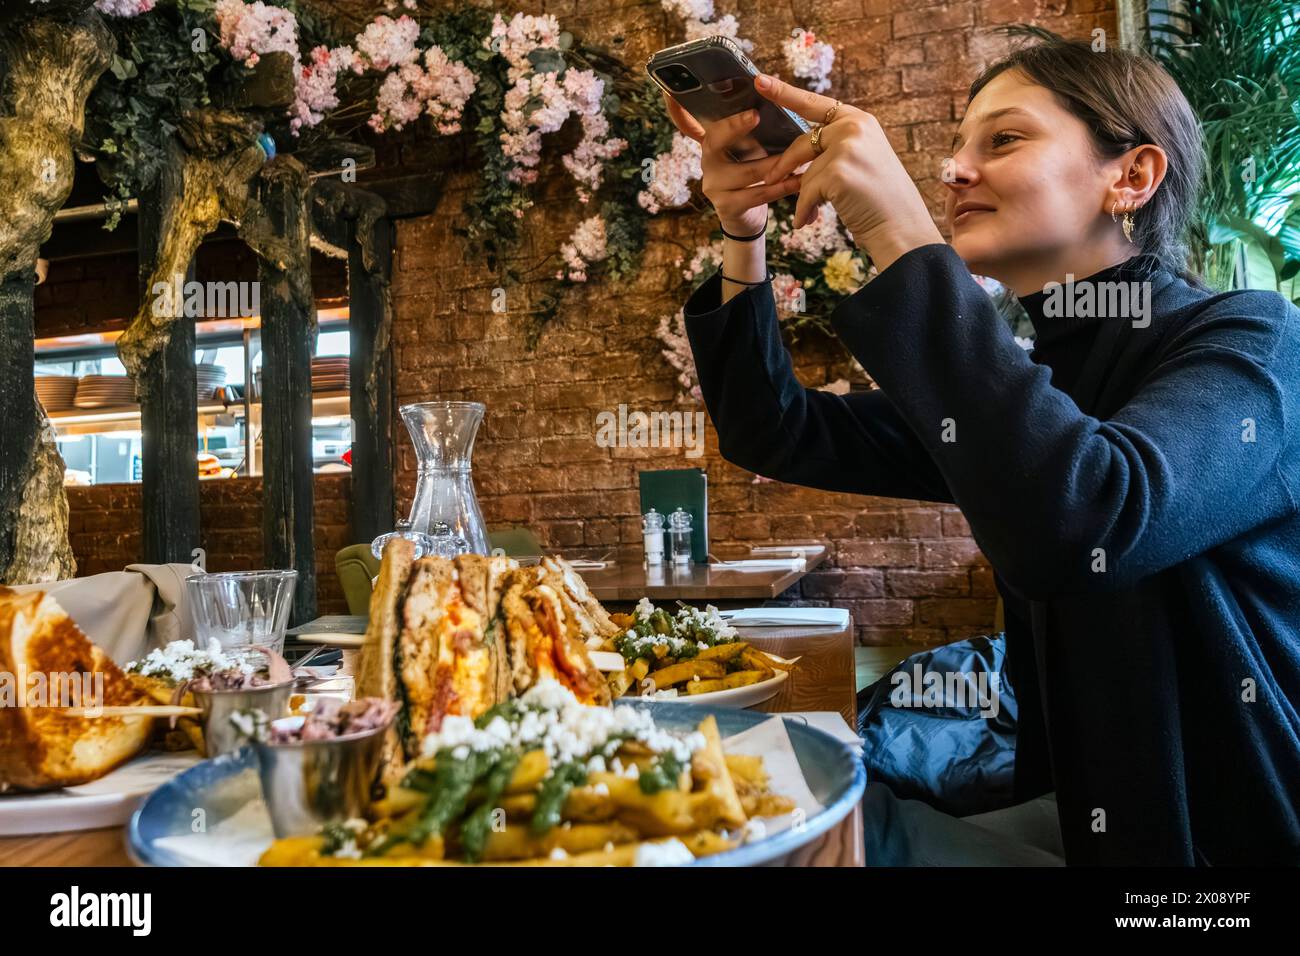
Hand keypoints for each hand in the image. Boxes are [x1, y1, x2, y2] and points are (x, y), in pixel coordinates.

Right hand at [662, 91, 802, 236]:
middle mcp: (707, 160)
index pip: (687, 122)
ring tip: (799, 154)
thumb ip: (748, 129)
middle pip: (716, 138)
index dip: (676, 108)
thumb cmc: (750, 174)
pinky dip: (780, 187)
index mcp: (711, 142)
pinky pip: (757, 194)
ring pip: (747, 170)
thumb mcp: (745, 149)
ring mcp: (713, 183)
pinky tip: (798, 181)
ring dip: (776, 163)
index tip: (668, 90)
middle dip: (736, 125)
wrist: (747, 217)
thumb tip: (767, 92)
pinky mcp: (726, 205)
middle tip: (756, 114)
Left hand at [755, 74, 942, 270]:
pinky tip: (808, 221)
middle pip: (803, 143)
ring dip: (805, 198)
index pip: (815, 104)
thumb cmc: (880, 202)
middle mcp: (855, 127)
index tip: (760, 81)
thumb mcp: (861, 161)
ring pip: (805, 173)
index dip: (785, 93)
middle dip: (784, 166)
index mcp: (860, 121)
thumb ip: (835, 149)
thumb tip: (795, 156)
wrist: (901, 228)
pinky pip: (806, 192)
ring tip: (811, 214)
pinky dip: (805, 210)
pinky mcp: (838, 171)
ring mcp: (847, 147)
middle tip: (769, 180)